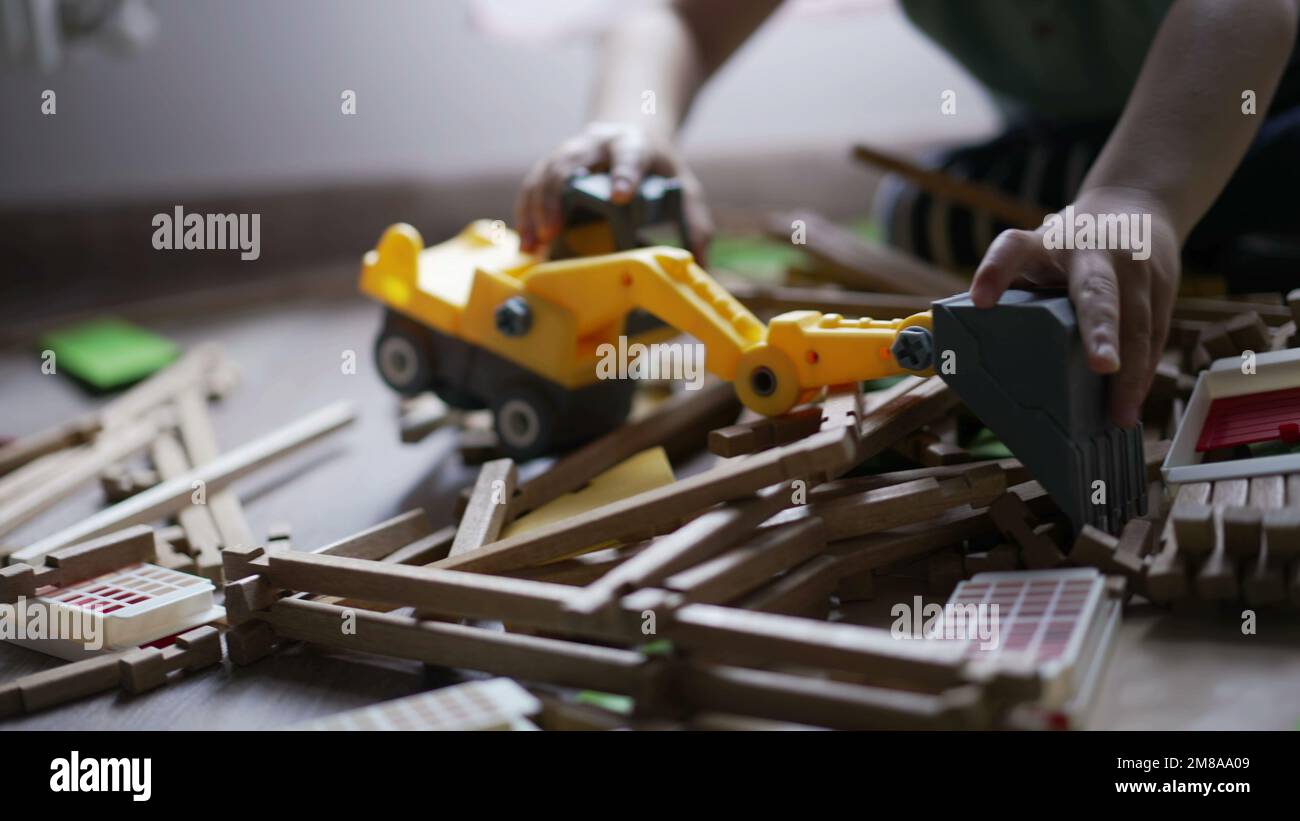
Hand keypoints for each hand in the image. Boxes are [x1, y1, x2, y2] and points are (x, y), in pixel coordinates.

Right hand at [514, 121, 713, 262]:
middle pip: (571, 162)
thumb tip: (701, 267)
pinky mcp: (553, 163)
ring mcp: (571, 151)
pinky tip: (525, 241)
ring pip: (545, 173)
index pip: (630, 156)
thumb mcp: (683, 186)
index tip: (620, 196)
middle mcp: (597, 143)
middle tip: (554, 230)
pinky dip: (526, 212)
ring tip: (533, 243)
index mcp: (634, 144)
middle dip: (559, 195)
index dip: (624, 174)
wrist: (629, 131)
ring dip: (535, 208)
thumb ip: (695, 222)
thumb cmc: (657, 168)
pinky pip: (533, 184)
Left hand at [969, 187, 1180, 427]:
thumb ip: (1011, 289)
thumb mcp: (1036, 252)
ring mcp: (1135, 269)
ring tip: (1119, 415)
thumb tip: (964, 354)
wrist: (1135, 204)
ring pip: (1137, 323)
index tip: (978, 301)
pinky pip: (1154, 338)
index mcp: (1048, 242)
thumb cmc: (1067, 248)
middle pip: (1098, 289)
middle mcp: (1095, 251)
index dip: (995, 271)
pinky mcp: (1163, 290)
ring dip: (1130, 373)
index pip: (1014, 248)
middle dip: (1100, 328)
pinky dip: (1142, 374)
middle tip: (1102, 366)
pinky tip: (1130, 405)